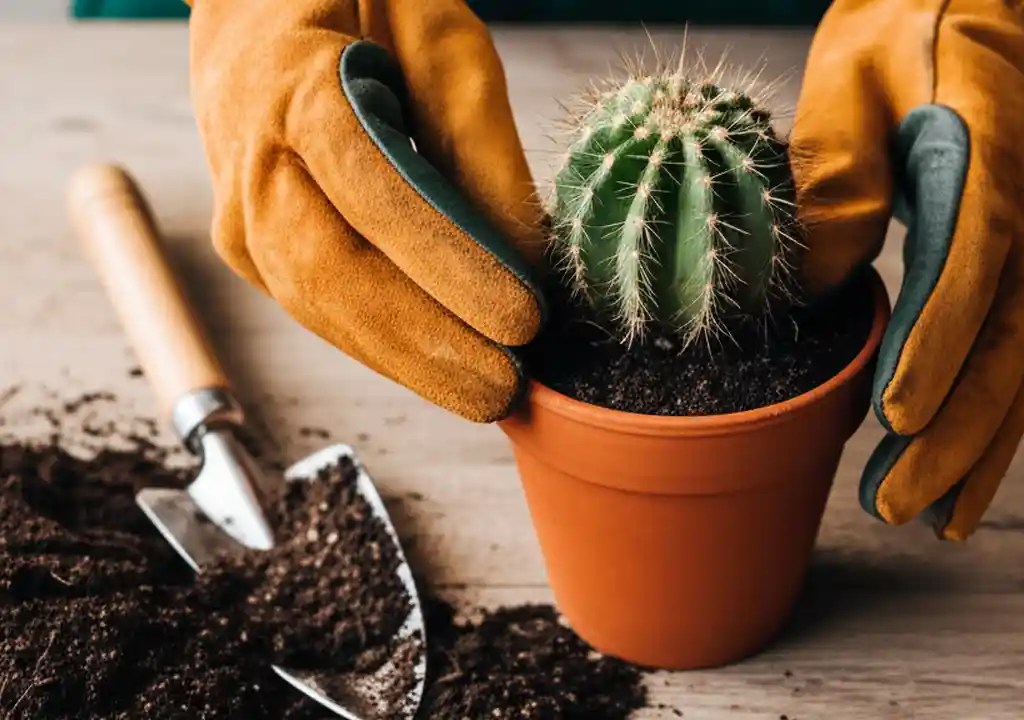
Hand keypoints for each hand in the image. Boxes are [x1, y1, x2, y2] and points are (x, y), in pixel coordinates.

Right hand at [189, 0, 545, 421]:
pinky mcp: (250, 248)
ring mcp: (238, 211)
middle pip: (333, 271)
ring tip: (488, 394)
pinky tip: (441, 372)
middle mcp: (251, 159)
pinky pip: (318, 308)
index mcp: (293, 88)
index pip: (373, 193)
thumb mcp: (442, 39)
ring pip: (319, 306)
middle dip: (428, 343)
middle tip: (508, 386)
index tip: (519, 318)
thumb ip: (481, 145)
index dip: (447, 265)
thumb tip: (525, 258)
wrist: (256, 9)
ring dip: (407, 363)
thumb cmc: (363, 8)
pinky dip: (384, 348)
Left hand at [791, 0, 1023, 538]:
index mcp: (984, 155)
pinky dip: (989, 430)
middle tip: (893, 499)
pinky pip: (1017, 363)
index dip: (940, 336)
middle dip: (954, 428)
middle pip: (1008, 338)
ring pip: (1022, 367)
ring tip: (928, 520)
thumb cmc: (904, 40)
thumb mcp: (852, 79)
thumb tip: (810, 285)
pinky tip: (958, 490)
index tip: (894, 408)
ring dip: (976, 450)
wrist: (988, 22)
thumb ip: (834, 170)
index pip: (973, 255)